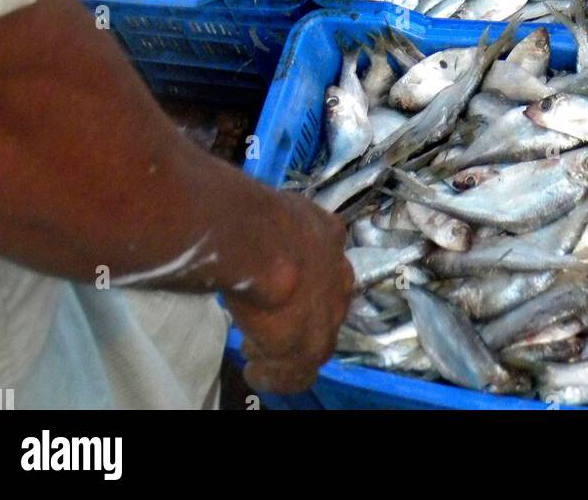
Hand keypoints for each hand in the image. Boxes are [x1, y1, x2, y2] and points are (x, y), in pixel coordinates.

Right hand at [224, 191, 352, 394]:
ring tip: (256, 356)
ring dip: (285, 352)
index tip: (279, 290)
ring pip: (314, 343)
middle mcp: (338, 273)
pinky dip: (274, 375)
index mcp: (329, 233)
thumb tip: (249, 231)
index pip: (325, 261)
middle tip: (269, 326)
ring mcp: (329, 311)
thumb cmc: (249, 217)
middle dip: (299, 317)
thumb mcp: (267, 211)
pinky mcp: (312, 343)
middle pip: (325, 304)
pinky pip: (297, 371)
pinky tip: (253, 372)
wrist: (258, 242)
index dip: (303, 279)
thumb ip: (272, 226)